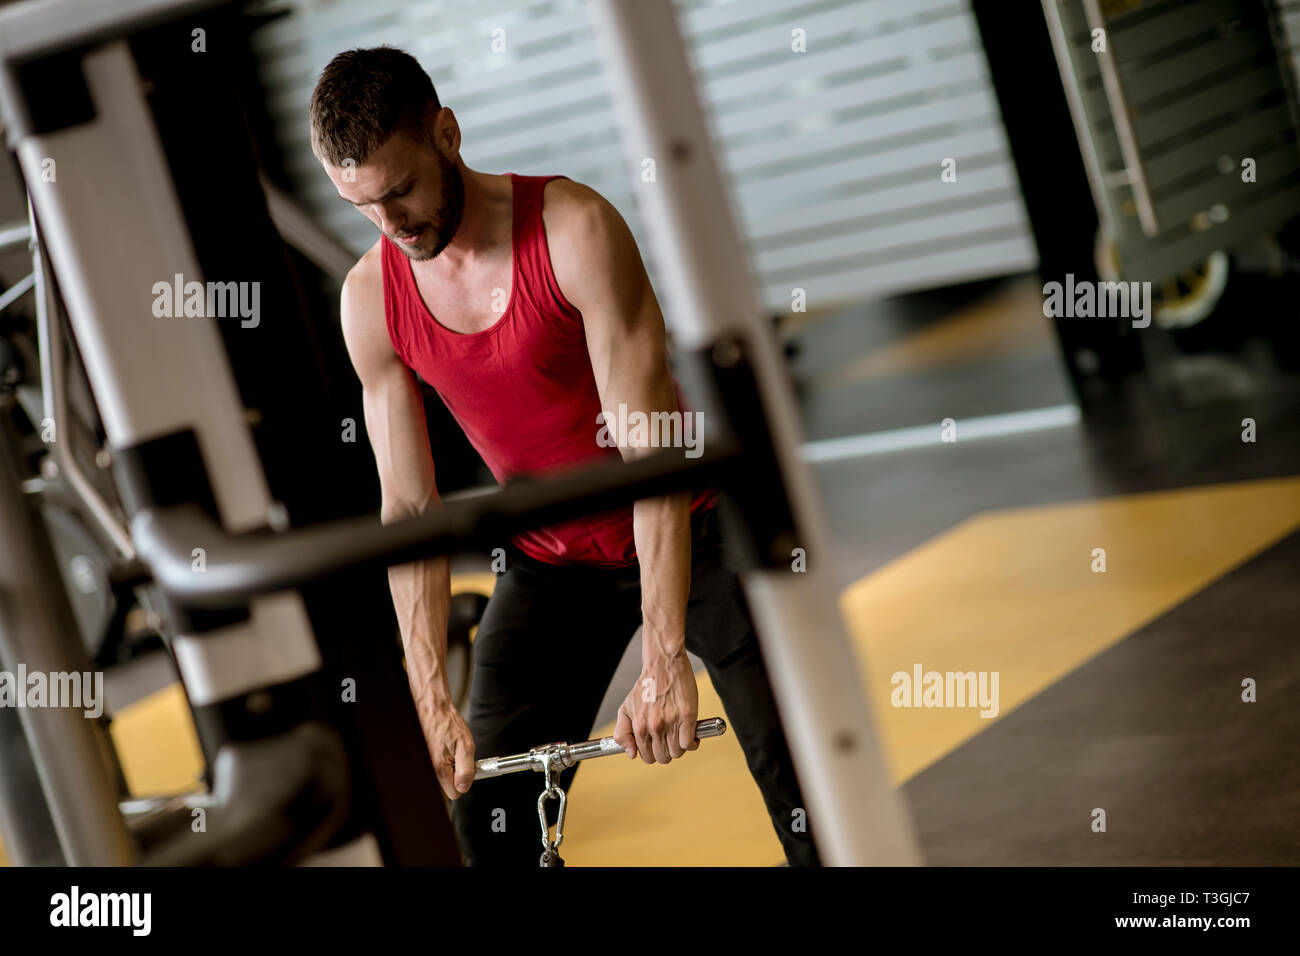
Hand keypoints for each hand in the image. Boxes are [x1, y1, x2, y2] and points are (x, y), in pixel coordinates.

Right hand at [420, 700, 475, 799]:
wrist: (432, 709)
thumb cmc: (447, 723)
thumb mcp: (466, 746)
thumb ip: (467, 770)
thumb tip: (464, 787)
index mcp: (439, 769)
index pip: (455, 793)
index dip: (463, 781)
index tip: (464, 767)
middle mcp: (428, 770)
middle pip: (446, 787)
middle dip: (454, 775)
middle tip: (456, 757)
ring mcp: (423, 766)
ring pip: (440, 779)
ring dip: (446, 768)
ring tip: (448, 750)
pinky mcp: (421, 761)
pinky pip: (433, 770)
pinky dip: (439, 761)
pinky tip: (441, 749)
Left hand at [614, 648, 699, 764]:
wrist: (663, 664)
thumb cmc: (646, 686)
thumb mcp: (626, 708)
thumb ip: (622, 733)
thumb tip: (631, 754)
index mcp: (639, 726)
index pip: (647, 757)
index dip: (654, 752)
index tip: (659, 744)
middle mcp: (654, 726)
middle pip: (663, 758)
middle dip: (667, 751)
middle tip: (670, 739)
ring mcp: (671, 722)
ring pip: (677, 752)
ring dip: (680, 747)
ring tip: (680, 734)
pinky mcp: (687, 716)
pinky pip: (690, 744)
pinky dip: (692, 743)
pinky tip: (691, 733)